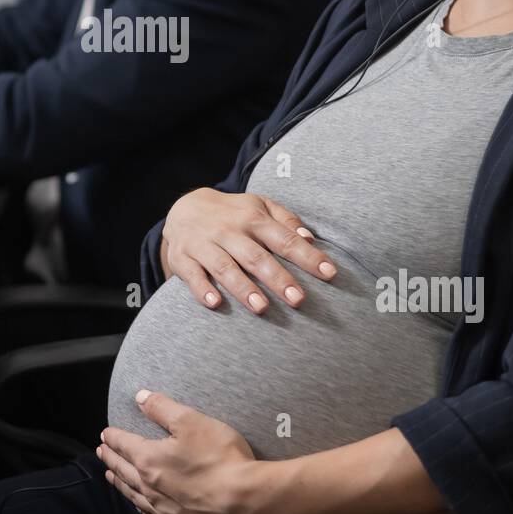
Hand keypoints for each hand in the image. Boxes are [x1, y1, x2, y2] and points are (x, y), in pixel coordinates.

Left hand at [98, 390, 262, 513]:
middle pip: (123, 470)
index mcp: (149, 460)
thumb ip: (162, 407)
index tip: (105, 434)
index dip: (113, 437)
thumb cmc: (220, 458)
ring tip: (111, 477)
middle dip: (111, 459)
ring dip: (120, 484)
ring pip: (134, 495)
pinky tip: (141, 506)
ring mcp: (164, 511)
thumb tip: (140, 397)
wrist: (245, 501)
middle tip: (101, 452)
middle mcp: (150, 488)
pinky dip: (141, 508)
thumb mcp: (191, 421)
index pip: (124, 445)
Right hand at [160, 187, 335, 313]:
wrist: (184, 208)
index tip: (329, 273)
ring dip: (243, 288)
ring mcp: (204, 244)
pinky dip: (202, 288)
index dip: (307, 256)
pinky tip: (214, 303)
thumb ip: (286, 220)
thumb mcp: (259, 206)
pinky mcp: (183, 257)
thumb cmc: (233, 213)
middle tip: (298, 299)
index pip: (285, 238)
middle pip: (256, 256)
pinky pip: (192, 274)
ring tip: (262, 308)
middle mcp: (229, 230)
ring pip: (225, 267)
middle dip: (278, 278)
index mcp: (253, 218)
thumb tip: (310, 238)